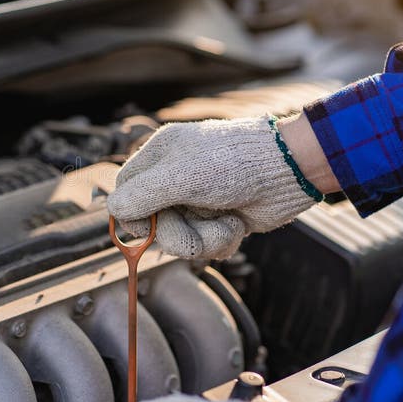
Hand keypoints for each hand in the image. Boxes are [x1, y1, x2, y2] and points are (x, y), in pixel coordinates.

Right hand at [108, 115, 313, 258]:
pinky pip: (206, 245)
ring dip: (205, 239)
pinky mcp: (219, 219)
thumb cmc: (235, 163)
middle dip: (177, 235)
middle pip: (152, 224)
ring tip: (227, 224)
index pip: (126, 192)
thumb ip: (141, 195)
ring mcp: (199, 200)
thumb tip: (113, 210)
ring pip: (181, 239)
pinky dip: (222, 241)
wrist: (289, 172)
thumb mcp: (181, 176)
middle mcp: (176, 178)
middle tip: (195, 234)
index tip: (149, 227)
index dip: (134, 216)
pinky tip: (237, 225)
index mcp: (161, 157)